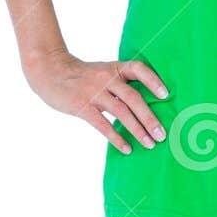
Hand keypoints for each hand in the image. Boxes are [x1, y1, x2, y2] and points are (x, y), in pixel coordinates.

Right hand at [23, 50, 168, 153]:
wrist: (50, 71)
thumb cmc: (81, 75)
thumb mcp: (103, 71)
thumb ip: (120, 83)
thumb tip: (144, 105)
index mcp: (114, 68)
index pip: (138, 69)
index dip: (153, 81)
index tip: (165, 95)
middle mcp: (107, 78)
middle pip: (133, 98)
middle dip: (149, 118)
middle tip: (162, 135)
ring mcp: (94, 92)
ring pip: (121, 112)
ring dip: (137, 130)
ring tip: (149, 144)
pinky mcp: (82, 106)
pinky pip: (102, 125)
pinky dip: (116, 138)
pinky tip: (126, 148)